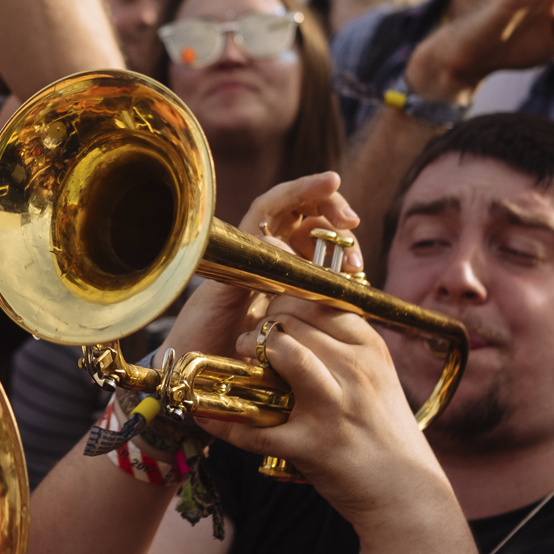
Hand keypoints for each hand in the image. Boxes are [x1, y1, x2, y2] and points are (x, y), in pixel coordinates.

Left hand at [160, 173, 355, 363]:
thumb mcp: (217, 300)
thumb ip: (247, 272)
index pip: (277, 203)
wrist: (200, 372)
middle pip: (306, 215)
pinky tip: (350, 285)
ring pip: (320, 245)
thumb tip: (282, 243)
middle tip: (352, 224)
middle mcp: (265, 255)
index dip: (304, 187)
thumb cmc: (200, 333)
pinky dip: (341, 276)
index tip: (332, 180)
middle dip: (333, 213)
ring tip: (353, 265)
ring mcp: (284, 276)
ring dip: (342, 247)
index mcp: (243, 244)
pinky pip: (326, 277)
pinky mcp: (299, 301)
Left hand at [196, 297, 452, 526]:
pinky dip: (225, 422)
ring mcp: (333, 406)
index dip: (285, 301)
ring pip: (283, 353)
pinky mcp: (312, 445)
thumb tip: (303, 312)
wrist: (405, 492)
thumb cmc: (386, 431)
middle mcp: (354, 370)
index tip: (272, 312)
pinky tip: (206, 416)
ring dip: (251, 354)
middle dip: (262, 326)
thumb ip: (345, 343)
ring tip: (243, 364)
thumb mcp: (377, 376)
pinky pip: (254, 427)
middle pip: (292, 322)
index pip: (318, 299)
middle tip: (250, 340)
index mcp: (369, 348)